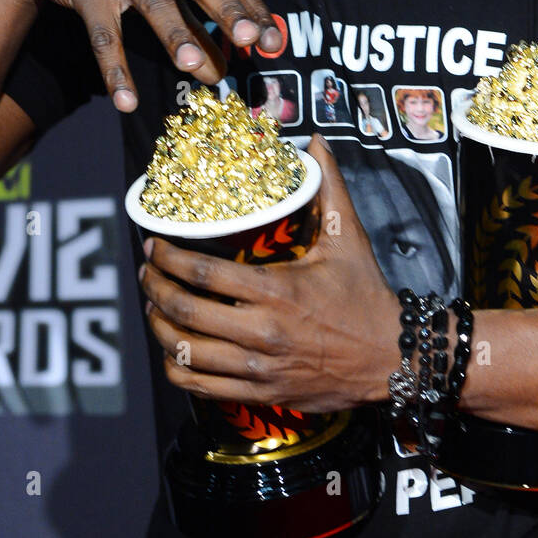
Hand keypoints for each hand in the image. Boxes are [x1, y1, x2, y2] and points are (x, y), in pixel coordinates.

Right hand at [0, 0, 281, 102]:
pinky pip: (103, 34)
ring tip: (194, 68)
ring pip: (153, 2)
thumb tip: (223, 67)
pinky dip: (115, 69)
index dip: (251, 7)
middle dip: (226, 9)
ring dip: (175, 35)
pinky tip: (127, 102)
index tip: (272, 40)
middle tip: (249, 39)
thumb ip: (193, 14)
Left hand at [139, 135, 401, 410]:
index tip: (154, 246)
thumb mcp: (348, 239)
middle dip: (155, 289)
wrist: (391, 357)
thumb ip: (329, 187)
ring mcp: (259, 368)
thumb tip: (317, 142)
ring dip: (159, 328)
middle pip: (186, 312)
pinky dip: (178, 369)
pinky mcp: (262, 395)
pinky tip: (173, 351)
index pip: (206, 274)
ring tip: (152, 307)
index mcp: (278, 290)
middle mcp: (263, 332)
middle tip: (146, 272)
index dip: (170, 258)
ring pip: (186, 353)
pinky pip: (202, 387)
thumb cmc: (365, 295)